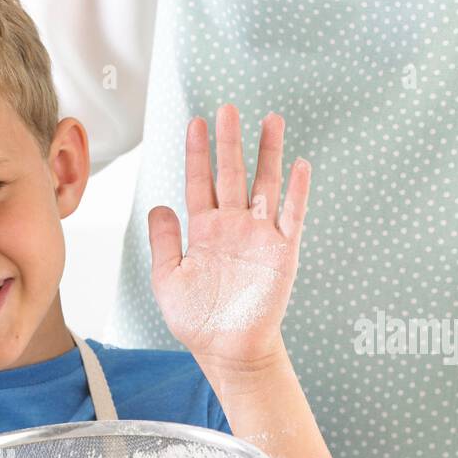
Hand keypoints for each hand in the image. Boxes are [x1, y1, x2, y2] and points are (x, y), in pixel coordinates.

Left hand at [148, 105, 310, 373]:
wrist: (228, 350)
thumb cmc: (197, 319)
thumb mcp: (167, 280)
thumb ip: (164, 242)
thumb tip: (158, 205)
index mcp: (204, 230)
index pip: (200, 182)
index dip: (198, 153)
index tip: (196, 122)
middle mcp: (233, 226)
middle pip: (232, 174)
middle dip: (230, 142)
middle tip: (229, 108)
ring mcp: (259, 236)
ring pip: (266, 185)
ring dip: (269, 154)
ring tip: (271, 120)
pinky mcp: (283, 252)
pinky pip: (292, 216)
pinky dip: (296, 191)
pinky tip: (299, 165)